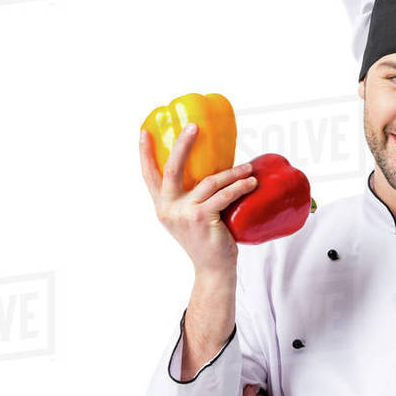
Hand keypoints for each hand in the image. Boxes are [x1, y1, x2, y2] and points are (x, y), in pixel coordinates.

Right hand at [139, 124, 258, 275]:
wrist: (213, 269)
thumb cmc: (207, 240)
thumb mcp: (192, 218)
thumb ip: (194, 198)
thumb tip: (218, 171)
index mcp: (162, 206)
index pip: (148, 175)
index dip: (145, 153)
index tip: (144, 131)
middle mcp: (168, 208)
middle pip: (172, 169)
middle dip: (182, 145)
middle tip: (194, 126)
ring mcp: (183, 213)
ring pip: (208, 182)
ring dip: (232, 172)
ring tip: (248, 168)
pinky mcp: (201, 218)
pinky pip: (223, 196)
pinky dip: (239, 187)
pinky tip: (251, 182)